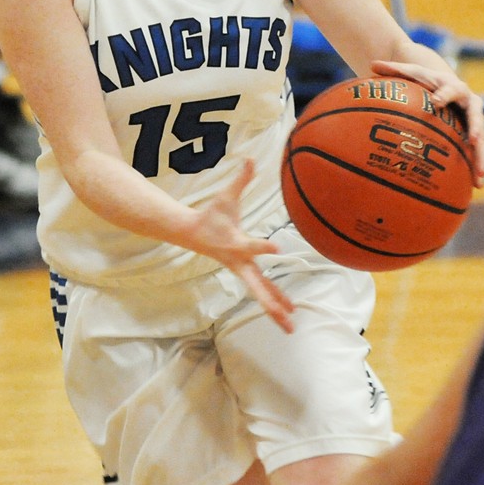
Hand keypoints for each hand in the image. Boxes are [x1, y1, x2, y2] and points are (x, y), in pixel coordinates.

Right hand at [187, 160, 295, 332]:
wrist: (193, 234)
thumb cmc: (212, 215)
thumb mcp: (225, 196)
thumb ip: (240, 180)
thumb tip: (250, 158)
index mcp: (235, 244)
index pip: (251, 247)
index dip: (263, 248)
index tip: (278, 250)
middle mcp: (240, 263)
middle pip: (258, 286)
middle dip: (271, 302)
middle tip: (286, 318)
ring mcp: (243, 271)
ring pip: (261, 293)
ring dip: (275, 308)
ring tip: (290, 326)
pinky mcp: (245, 273)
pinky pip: (263, 290)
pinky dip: (275, 300)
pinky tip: (288, 311)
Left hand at [371, 59, 483, 186]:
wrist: (443, 82)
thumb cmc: (423, 78)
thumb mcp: (410, 72)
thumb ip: (393, 69)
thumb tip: (371, 64)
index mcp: (454, 86)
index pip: (451, 89)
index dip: (445, 95)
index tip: (436, 101)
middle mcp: (469, 103)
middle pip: (477, 117)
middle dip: (477, 130)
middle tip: (474, 141)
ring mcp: (473, 120)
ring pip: (481, 139)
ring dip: (482, 156)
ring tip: (481, 176)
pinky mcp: (472, 134)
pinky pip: (476, 151)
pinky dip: (476, 166)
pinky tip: (476, 186)